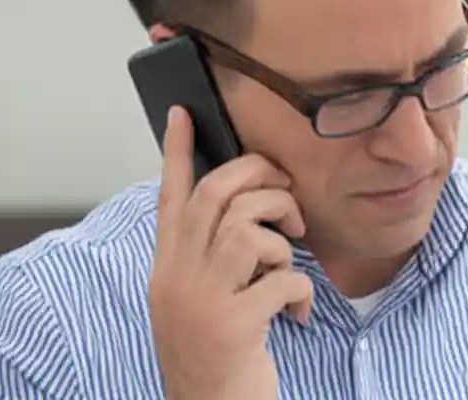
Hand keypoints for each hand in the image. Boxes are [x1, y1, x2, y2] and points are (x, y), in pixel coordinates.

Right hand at [149, 106, 311, 399]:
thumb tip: (248, 213)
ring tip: (290, 270)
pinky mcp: (231, 327)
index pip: (170, 197)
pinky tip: (297, 315)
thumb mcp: (202, 303)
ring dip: (286, 241)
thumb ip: (213, 259)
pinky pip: (282, 279)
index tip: (182, 111)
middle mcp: (176, 279)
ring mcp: (200, 302)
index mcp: (167, 269)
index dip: (176, 151)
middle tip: (292, 202)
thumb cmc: (219, 357)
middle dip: (265, 182)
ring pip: (251, 230)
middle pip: (218, 195)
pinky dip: (300, 292)